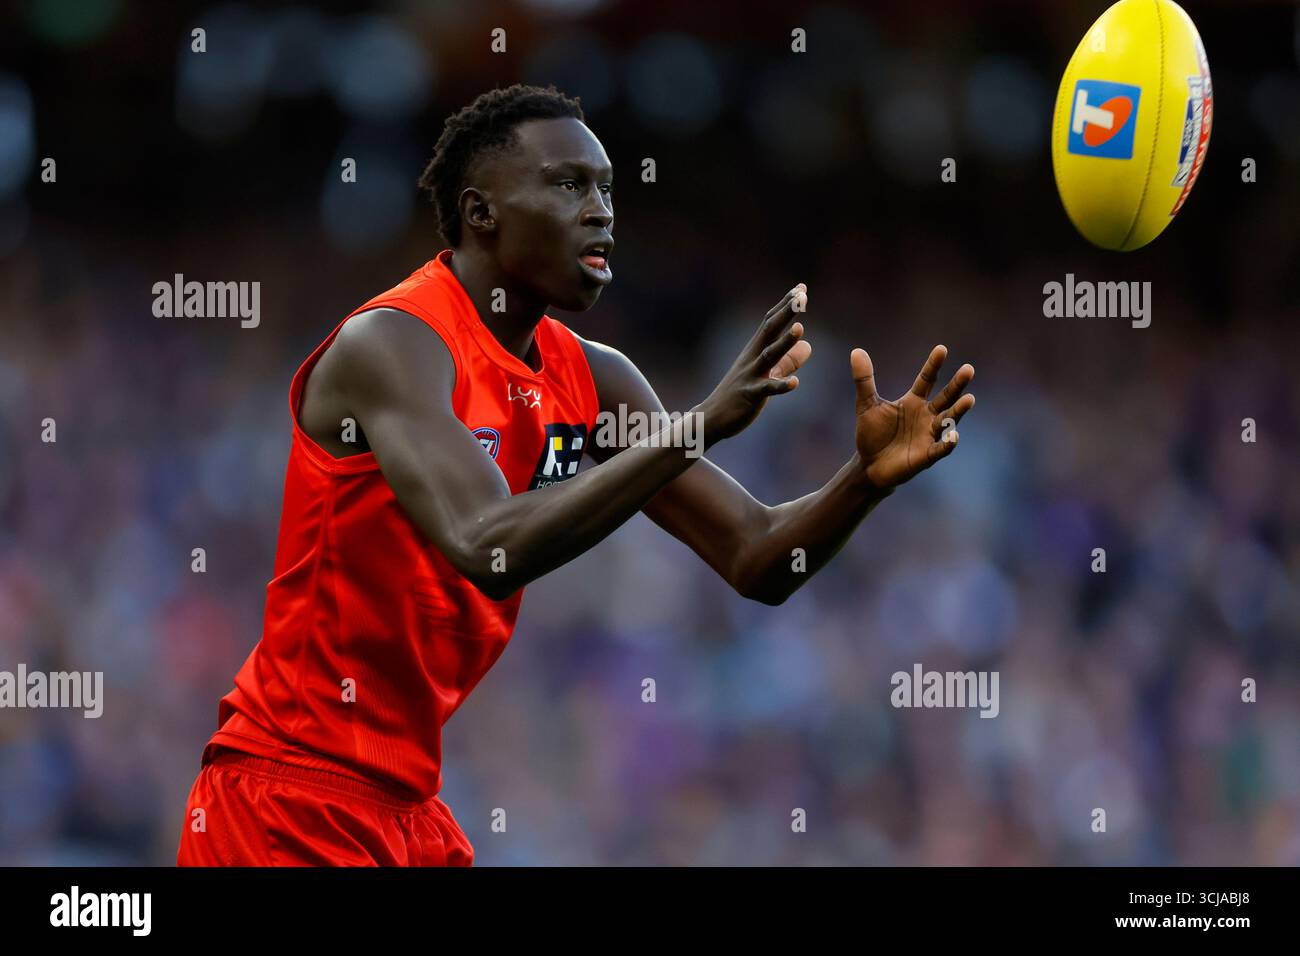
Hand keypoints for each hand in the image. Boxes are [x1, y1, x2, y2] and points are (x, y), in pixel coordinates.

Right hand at [696, 283, 812, 444]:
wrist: (711, 418)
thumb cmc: (738, 395)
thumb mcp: (766, 374)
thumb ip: (788, 361)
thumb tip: (809, 346)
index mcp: (755, 350)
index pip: (771, 322)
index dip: (786, 305)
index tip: (801, 288)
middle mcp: (752, 358)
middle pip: (770, 330)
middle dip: (786, 313)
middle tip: (802, 296)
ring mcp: (750, 376)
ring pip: (768, 356)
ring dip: (784, 342)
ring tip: (800, 328)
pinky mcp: (749, 395)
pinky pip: (766, 389)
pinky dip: (780, 385)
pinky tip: (795, 383)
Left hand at [851, 345, 974, 491]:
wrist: (869, 465)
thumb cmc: (872, 434)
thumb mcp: (866, 405)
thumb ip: (864, 380)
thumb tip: (856, 351)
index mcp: (913, 401)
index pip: (927, 379)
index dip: (933, 365)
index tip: (941, 349)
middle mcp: (926, 415)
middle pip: (946, 397)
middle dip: (957, 384)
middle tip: (968, 369)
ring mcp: (928, 435)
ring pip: (948, 420)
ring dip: (958, 411)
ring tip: (970, 399)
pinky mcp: (926, 456)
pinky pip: (940, 449)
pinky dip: (948, 443)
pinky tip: (954, 436)